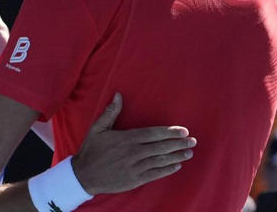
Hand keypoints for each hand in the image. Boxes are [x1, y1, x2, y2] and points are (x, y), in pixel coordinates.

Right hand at [71, 93, 195, 194]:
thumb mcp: (97, 128)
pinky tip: (176, 166)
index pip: (153, 134)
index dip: (170, 132)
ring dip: (177, 156)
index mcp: (127, 138)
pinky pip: (155, 174)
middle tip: (193, 141)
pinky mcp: (135, 180)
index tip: (183, 130)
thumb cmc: (91, 150)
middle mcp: (133, 153)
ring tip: (189, 152)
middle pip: (161, 147)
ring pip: (160, 161)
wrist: (84, 175)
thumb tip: (118, 95)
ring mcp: (135, 167)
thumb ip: (110, 112)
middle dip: (178, 144)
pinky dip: (167, 170)